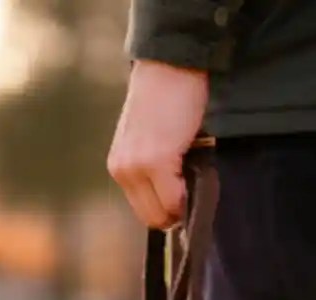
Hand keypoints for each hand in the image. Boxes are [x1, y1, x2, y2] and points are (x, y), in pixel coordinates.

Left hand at [107, 60, 208, 228]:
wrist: (169, 67)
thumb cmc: (165, 99)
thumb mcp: (149, 141)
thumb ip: (153, 169)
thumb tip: (174, 198)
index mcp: (119, 167)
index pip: (142, 210)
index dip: (166, 210)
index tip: (186, 198)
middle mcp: (122, 171)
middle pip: (151, 217)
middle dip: (175, 212)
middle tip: (194, 190)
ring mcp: (137, 168)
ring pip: (162, 213)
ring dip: (181, 204)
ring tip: (194, 177)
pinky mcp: (156, 162)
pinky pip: (174, 199)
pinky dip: (187, 196)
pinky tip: (196, 174)